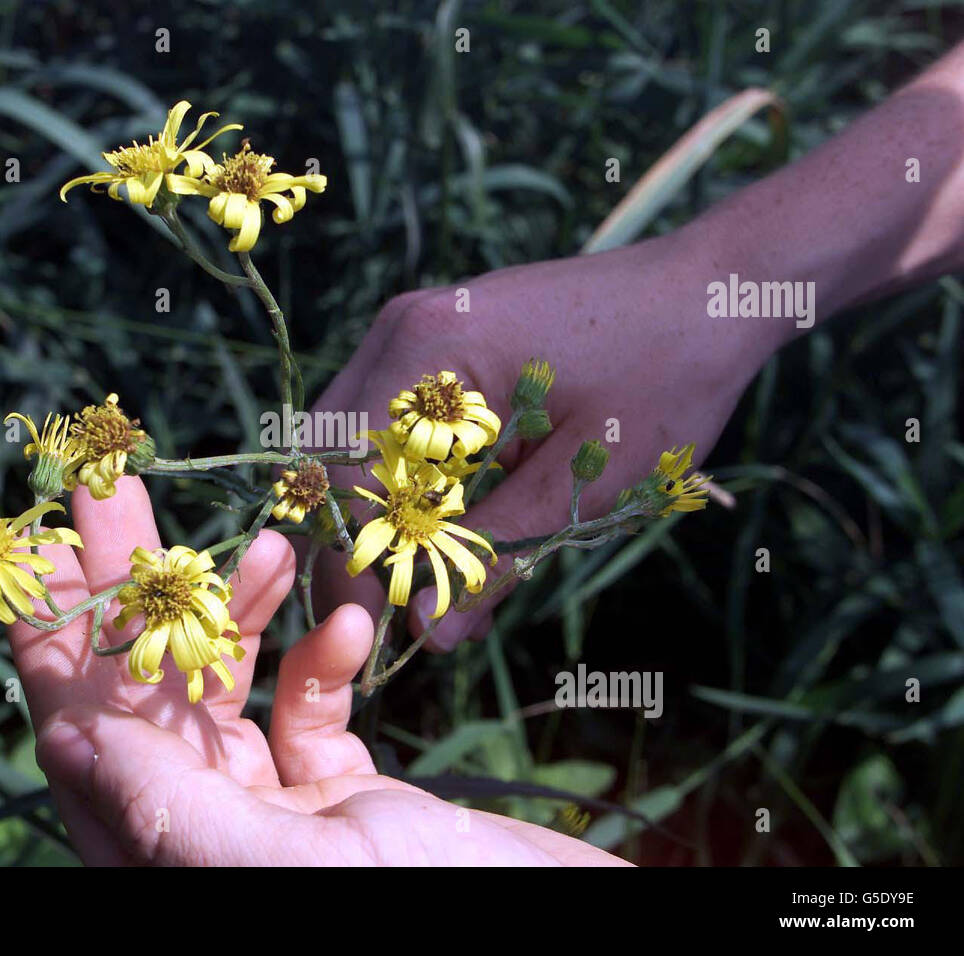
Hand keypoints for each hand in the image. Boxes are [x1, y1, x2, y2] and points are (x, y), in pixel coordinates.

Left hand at [8, 476, 626, 864]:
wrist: (570, 925)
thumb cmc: (447, 912)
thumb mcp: (292, 869)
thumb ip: (174, 808)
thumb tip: (67, 733)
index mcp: (169, 857)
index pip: (81, 732)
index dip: (51, 636)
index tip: (39, 541)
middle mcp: (205, 832)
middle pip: (143, 690)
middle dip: (133, 586)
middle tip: (111, 485)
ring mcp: (271, 812)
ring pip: (224, 686)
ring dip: (242, 608)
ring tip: (274, 538)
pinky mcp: (339, 791)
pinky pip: (309, 707)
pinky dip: (325, 658)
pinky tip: (353, 621)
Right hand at [311, 226, 765, 649]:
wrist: (709, 292)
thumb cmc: (664, 376)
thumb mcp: (586, 483)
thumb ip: (501, 555)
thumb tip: (432, 634)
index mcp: (431, 351)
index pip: (346, 472)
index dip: (357, 557)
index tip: (391, 626)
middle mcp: (403, 329)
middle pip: (332, 455)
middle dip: (361, 539)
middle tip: (410, 609)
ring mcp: (415, 327)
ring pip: (354, 441)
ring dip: (383, 512)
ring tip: (438, 576)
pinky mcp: (436, 339)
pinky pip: (391, 422)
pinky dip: (407, 480)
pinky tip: (453, 523)